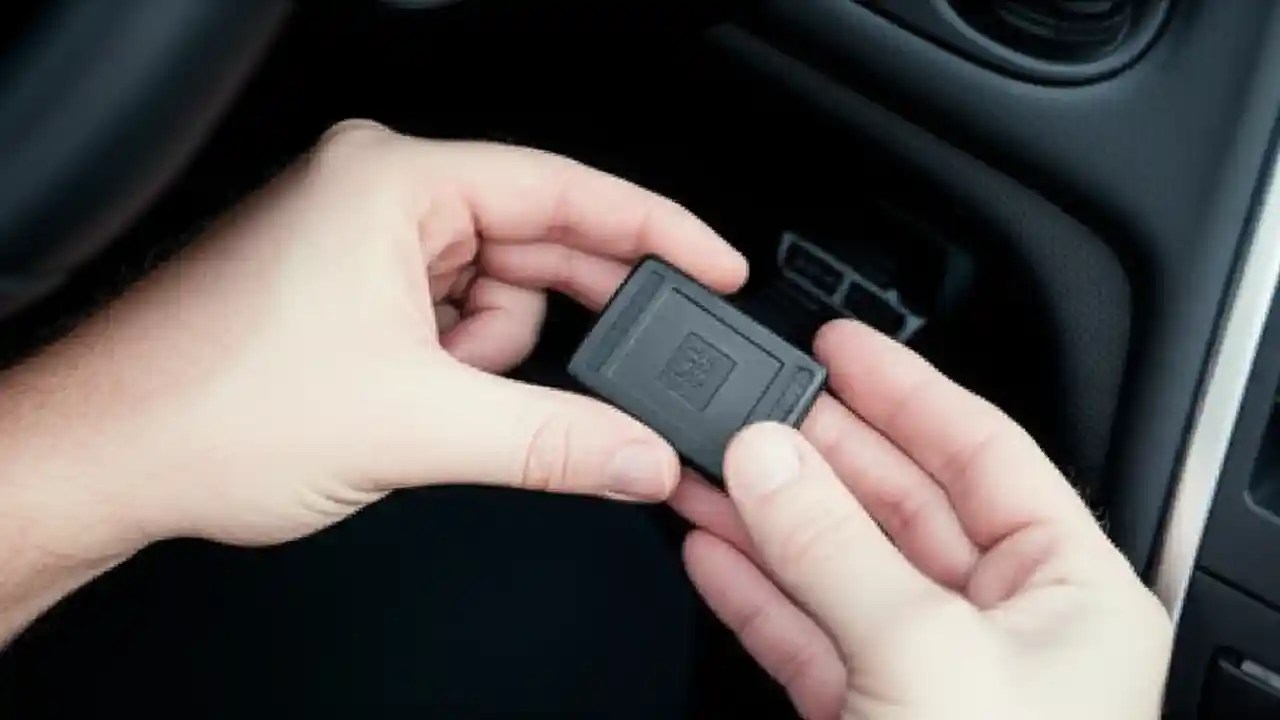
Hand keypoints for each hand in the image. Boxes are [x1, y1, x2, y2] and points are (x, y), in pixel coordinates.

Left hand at [0, 120, 746, 560]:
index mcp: (393, 181)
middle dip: (568, 316)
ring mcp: (360, 241)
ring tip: (444, 405)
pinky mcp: (349, 289)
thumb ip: (551, 441)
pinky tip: (423, 402)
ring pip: (491, 292)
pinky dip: (459, 364)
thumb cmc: (206, 407)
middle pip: (531, 242)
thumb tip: (639, 453)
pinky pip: (449, 317)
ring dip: (493, 357)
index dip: (655, 231)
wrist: (104, 459)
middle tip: (634, 369)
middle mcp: (376, 194)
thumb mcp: (415, 426)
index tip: (715, 265)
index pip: (564, 189)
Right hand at [671, 321, 1171, 719]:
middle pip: (897, 504)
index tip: (838, 347)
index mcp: (1068, 592)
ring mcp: (929, 672)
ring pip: (836, 566)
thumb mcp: (925, 657)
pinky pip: (804, 632)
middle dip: (817, 454)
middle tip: (749, 404)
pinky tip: (712, 546)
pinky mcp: (869, 717)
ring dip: (766, 516)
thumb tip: (769, 457)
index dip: (907, 392)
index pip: (983, 452)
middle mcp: (1003, 626)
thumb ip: (838, 550)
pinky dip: (754, 589)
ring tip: (704, 463)